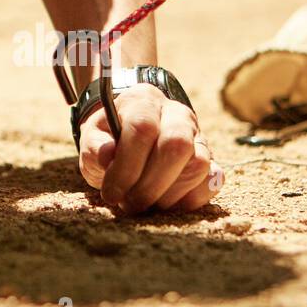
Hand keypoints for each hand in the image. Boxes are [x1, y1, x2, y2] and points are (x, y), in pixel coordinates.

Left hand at [77, 84, 224, 213]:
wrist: (130, 138)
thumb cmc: (110, 139)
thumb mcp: (92, 139)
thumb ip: (95, 146)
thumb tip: (107, 155)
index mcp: (144, 101)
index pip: (143, 128)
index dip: (127, 167)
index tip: (111, 193)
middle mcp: (177, 114)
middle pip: (177, 145)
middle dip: (150, 185)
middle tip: (130, 204)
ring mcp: (198, 136)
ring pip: (198, 164)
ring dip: (169, 195)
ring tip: (146, 204)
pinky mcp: (211, 159)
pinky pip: (214, 180)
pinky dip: (192, 199)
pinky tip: (167, 204)